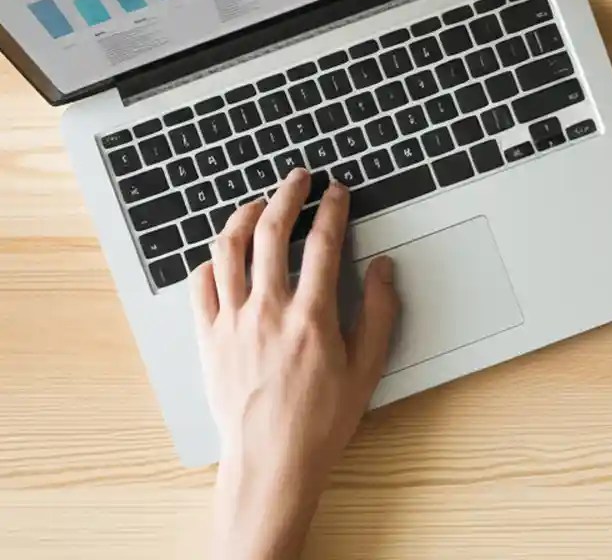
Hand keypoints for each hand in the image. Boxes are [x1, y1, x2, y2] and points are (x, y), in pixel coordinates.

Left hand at [190, 168, 399, 559]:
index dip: (331, 208)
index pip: (322, 243)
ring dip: (244, 217)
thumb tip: (383, 268)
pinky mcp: (207, 338)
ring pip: (229, 250)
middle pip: (271, 233)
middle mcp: (268, 311)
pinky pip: (201, 285)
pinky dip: (212, 260)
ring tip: (259, 203)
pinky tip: (224, 254)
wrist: (271, 460)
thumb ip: (379, 313)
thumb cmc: (322, 421)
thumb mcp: (367, 368)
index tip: (337, 191)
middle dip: (287, 195)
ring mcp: (232, 322)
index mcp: (311, 317)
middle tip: (298, 178)